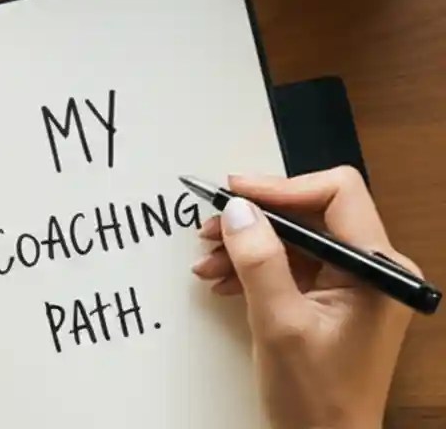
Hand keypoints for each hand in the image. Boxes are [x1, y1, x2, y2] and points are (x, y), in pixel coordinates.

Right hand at [191, 168, 418, 428]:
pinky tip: (224, 281)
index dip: (281, 188)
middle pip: (312, 213)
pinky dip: (255, 267)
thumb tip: (237, 210)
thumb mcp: (279, 323)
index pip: (336, 194)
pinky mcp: (334, 300)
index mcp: (377, 269)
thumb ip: (259, 260)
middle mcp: (374, 270)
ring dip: (248, 245)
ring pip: (297, 238)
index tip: (234, 193)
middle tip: (209, 227)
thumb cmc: (315, 398)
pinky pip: (293, 265)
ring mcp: (355, 285)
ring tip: (208, 262)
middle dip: (256, 219)